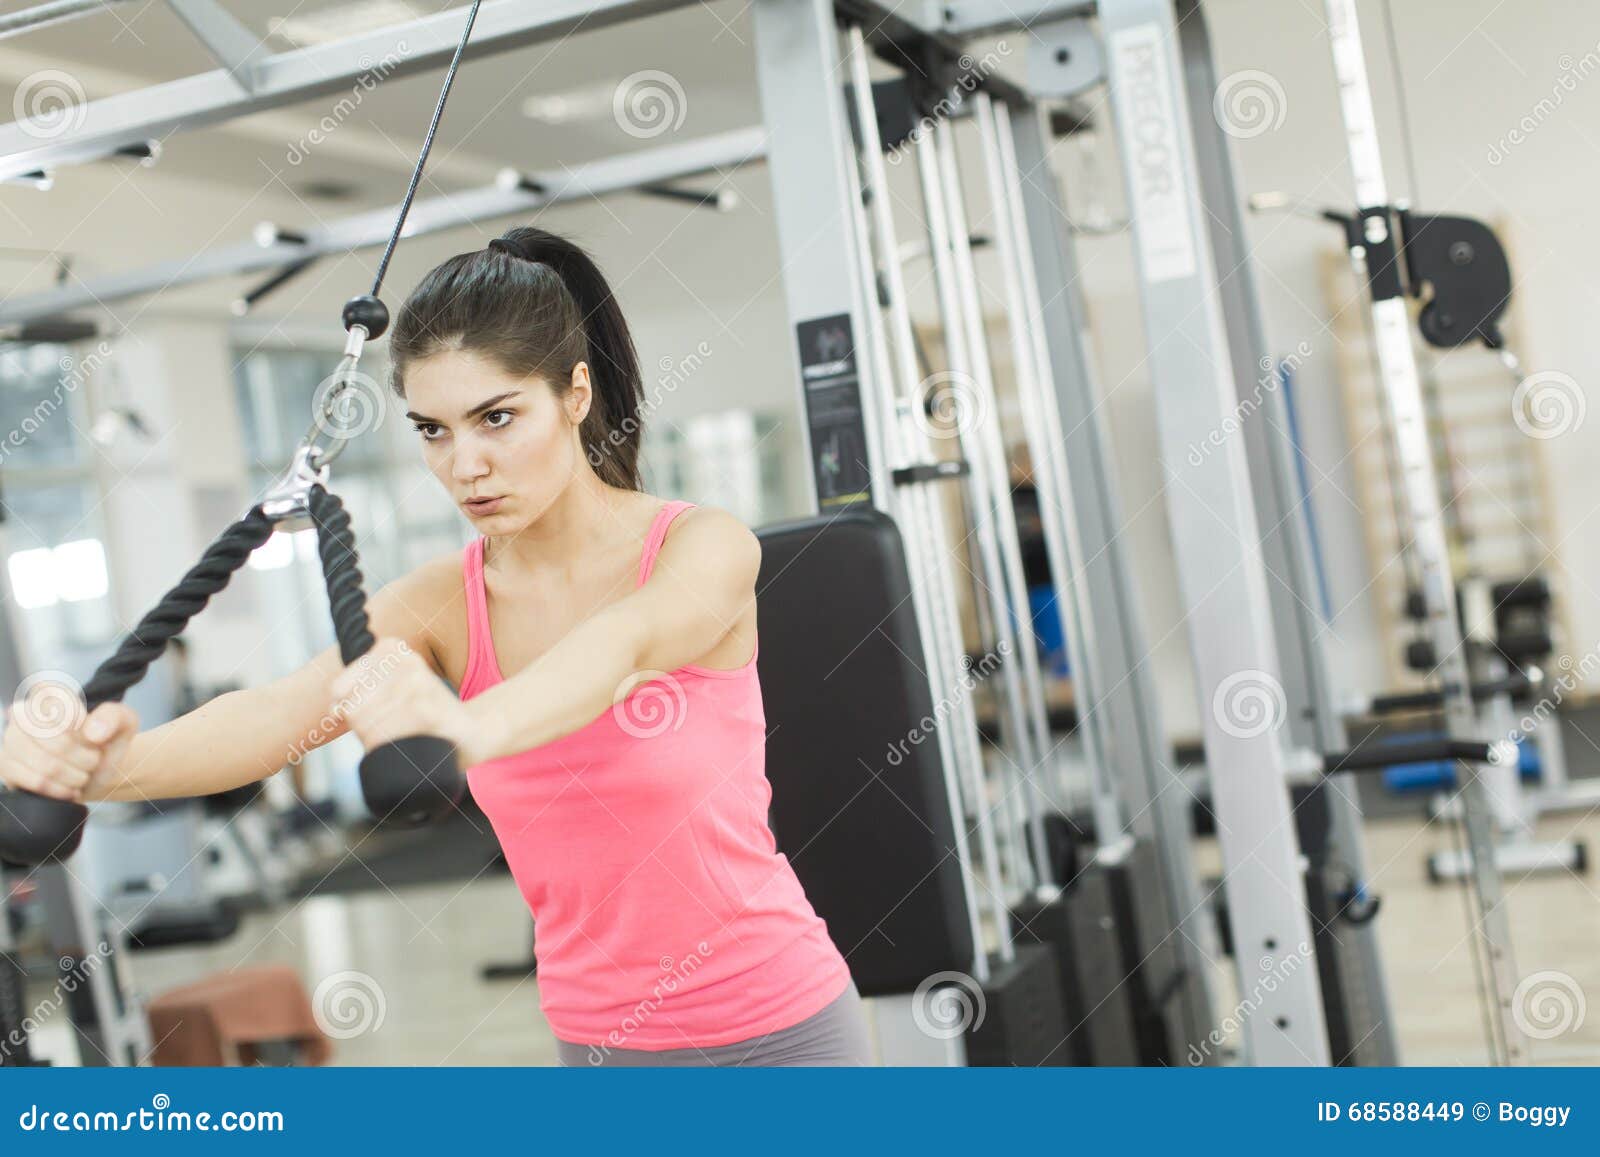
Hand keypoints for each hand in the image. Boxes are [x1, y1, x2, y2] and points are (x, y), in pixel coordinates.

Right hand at [0, 680, 137, 802]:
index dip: (74, 718)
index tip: (93, 734)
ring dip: (74, 775)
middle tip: (93, 760)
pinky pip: (35, 781)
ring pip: (45, 763)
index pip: (51, 696)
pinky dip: (61, 789)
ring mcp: (11, 741)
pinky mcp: (6, 767)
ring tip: (83, 774)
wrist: (96, 772)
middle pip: (51, 737)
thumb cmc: (106, 742)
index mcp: (48, 695)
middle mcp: (22, 714)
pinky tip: (70, 788)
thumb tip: (92, 731)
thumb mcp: (123, 722)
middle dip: (83, 756)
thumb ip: (113, 716)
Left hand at [330, 639, 497, 766]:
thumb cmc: (424, 714)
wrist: (474, 730)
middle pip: (352, 710)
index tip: (378, 714)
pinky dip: (392, 749)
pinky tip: (414, 742)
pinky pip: (385, 737)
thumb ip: (356, 695)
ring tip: (407, 734)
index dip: (351, 712)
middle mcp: (403, 659)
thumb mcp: (389, 692)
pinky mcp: (425, 707)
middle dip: (367, 730)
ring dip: (381, 741)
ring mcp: (415, 682)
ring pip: (367, 725)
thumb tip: (334, 709)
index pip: (339, 690)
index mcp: (390, 648)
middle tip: (398, 728)